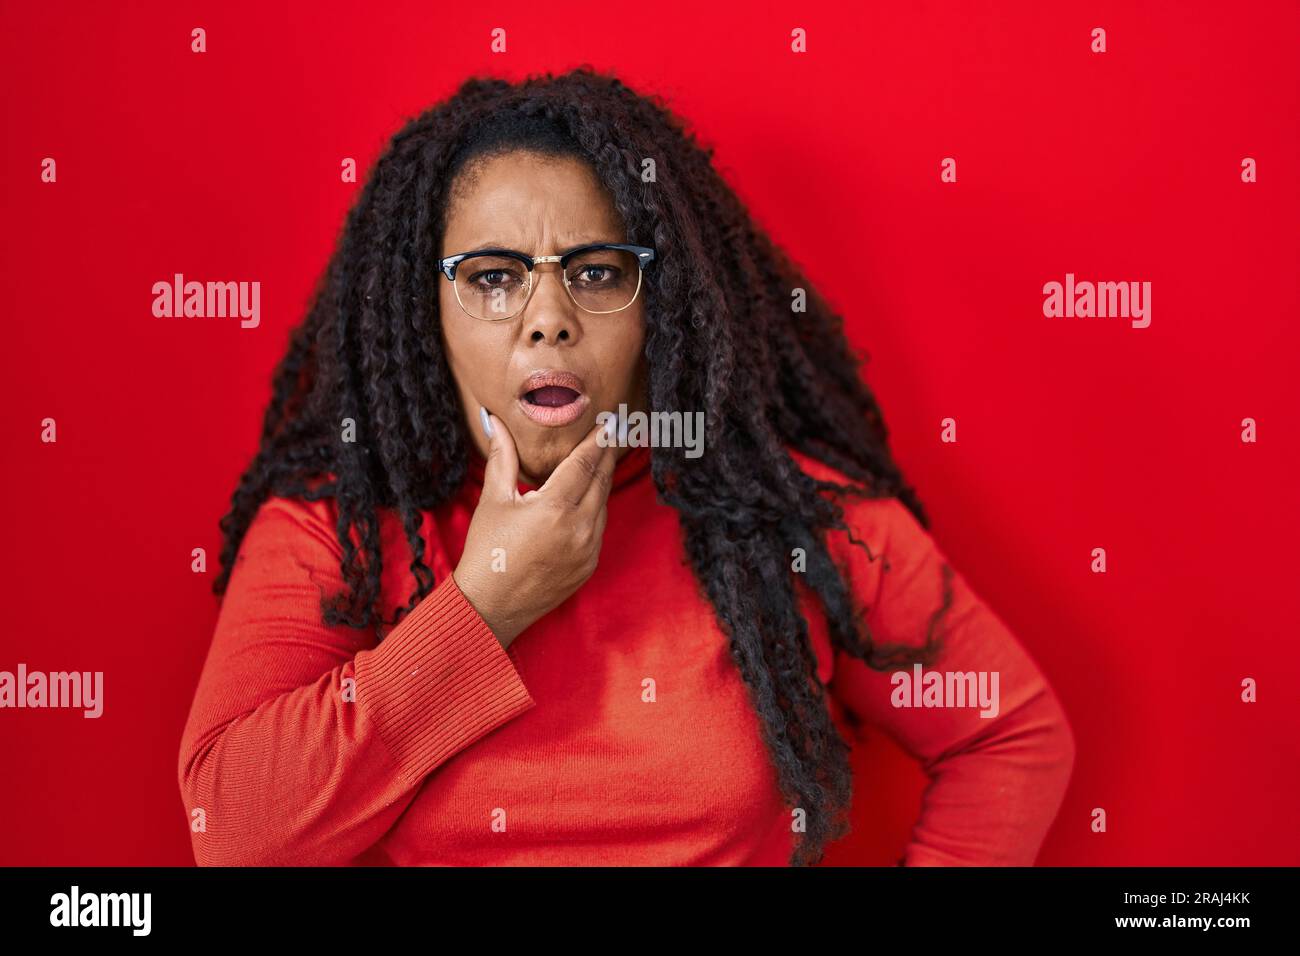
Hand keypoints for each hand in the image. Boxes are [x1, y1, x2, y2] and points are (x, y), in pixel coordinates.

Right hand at [452, 408, 616, 645]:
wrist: (490, 606)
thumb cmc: (486, 551)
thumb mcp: (493, 500)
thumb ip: (502, 458)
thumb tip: (496, 422)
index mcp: (555, 508)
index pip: (585, 463)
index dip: (598, 439)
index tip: (609, 420)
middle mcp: (579, 529)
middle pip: (601, 480)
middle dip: (607, 453)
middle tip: (615, 429)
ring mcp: (588, 550)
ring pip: (604, 503)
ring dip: (603, 479)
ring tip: (602, 457)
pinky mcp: (590, 565)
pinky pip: (600, 527)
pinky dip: (597, 507)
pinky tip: (590, 494)